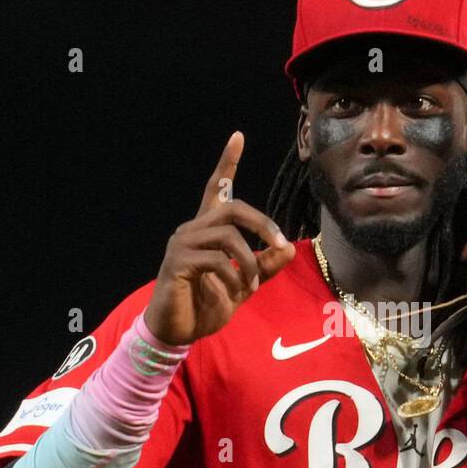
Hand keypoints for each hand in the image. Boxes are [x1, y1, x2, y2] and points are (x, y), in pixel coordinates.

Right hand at [145, 131, 295, 346]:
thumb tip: (289, 247)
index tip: (238, 137)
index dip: (227, 163)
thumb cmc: (206, 305)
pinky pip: (216, 260)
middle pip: (233, 208)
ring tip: (252, 284)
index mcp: (207, 231)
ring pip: (228, 236)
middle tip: (281, 245)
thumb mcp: (243, 285)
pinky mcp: (177, 262)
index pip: (216, 189)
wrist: (177, 331)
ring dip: (250, 261)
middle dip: (262, 224)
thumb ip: (264, 266)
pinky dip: (234, 275)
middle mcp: (192, 230)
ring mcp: (182, 244)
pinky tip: (235, 290)